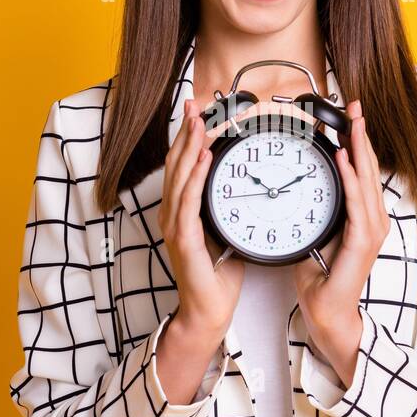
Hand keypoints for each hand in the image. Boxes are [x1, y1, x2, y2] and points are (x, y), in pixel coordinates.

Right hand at [160, 97, 244, 340]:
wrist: (207, 311)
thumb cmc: (217, 276)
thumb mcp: (225, 232)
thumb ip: (225, 209)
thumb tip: (243, 186)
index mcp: (181, 211)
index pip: (183, 166)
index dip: (189, 138)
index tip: (200, 113)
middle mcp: (173, 214)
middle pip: (177, 163)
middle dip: (187, 132)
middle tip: (195, 104)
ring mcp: (174, 226)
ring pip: (180, 176)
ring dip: (190, 146)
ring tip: (199, 121)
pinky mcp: (182, 239)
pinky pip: (188, 201)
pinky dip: (195, 176)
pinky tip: (203, 157)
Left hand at [293, 100, 390, 384]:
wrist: (327, 313)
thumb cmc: (320, 278)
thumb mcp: (314, 233)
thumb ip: (315, 210)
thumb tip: (298, 188)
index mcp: (361, 215)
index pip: (360, 170)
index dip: (355, 141)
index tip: (348, 116)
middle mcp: (372, 219)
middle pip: (368, 167)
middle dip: (361, 134)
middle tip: (354, 106)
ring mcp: (371, 230)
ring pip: (366, 179)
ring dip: (358, 149)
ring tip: (352, 123)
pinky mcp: (362, 242)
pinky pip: (356, 204)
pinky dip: (351, 179)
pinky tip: (343, 158)